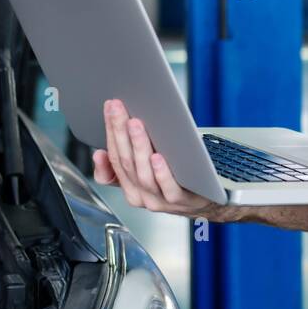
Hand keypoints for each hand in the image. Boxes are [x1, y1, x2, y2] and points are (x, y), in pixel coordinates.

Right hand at [91, 98, 217, 216]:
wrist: (207, 199)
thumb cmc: (176, 178)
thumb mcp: (145, 171)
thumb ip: (125, 162)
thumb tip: (100, 153)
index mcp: (129, 186)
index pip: (114, 156)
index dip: (110, 130)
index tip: (110, 107)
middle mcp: (141, 195)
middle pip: (126, 162)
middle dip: (120, 131)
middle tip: (118, 108)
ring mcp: (159, 200)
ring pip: (143, 174)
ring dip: (138, 147)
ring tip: (135, 125)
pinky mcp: (181, 202)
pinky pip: (168, 189)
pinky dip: (161, 173)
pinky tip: (158, 157)